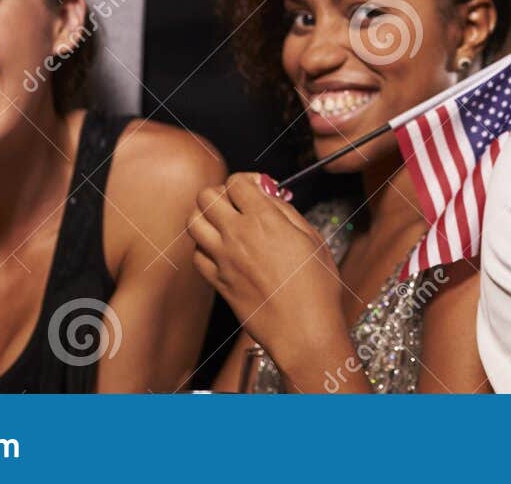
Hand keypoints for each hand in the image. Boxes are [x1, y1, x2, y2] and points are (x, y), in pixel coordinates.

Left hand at [187, 174, 345, 350]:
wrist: (303, 330)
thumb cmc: (317, 287)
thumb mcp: (312, 238)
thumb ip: (286, 212)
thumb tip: (269, 196)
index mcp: (264, 219)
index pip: (236, 181)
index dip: (248, 181)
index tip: (260, 189)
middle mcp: (237, 235)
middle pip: (206, 196)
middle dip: (222, 193)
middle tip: (238, 204)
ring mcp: (223, 260)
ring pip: (193, 222)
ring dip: (206, 216)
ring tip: (224, 223)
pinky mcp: (217, 282)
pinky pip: (196, 255)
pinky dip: (205, 248)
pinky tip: (222, 251)